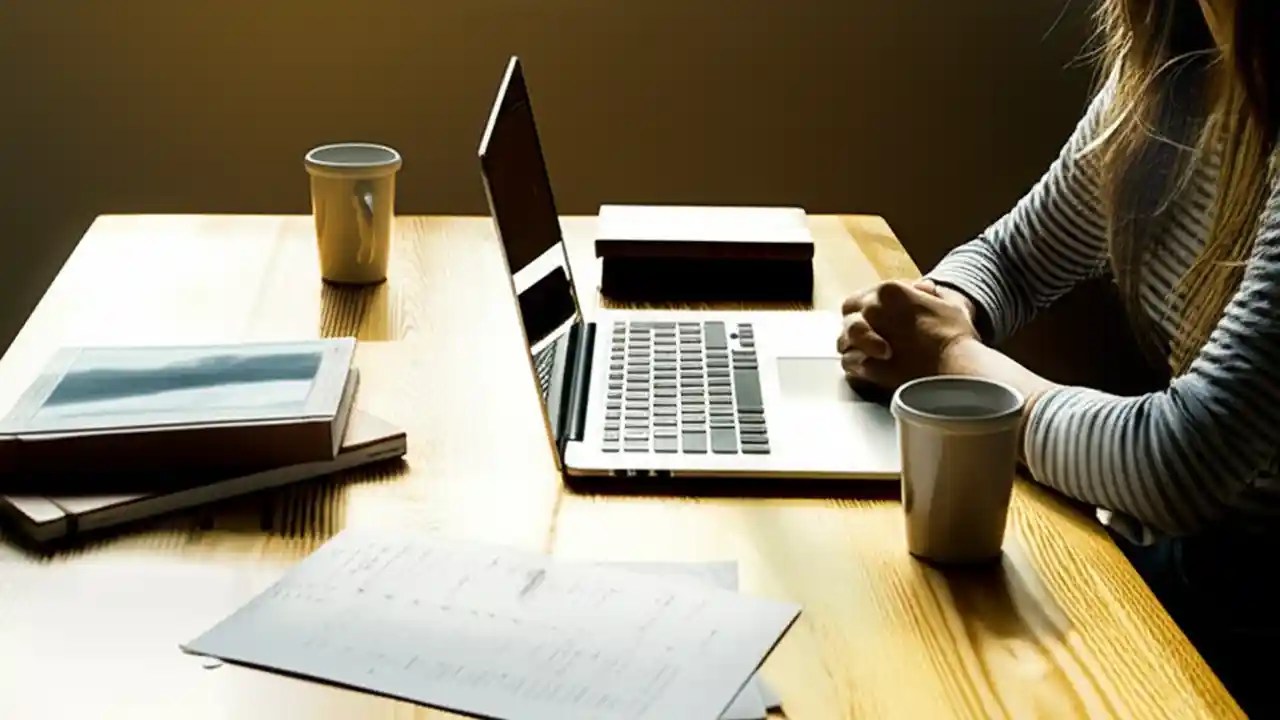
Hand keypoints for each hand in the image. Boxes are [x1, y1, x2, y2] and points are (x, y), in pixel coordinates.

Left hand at [837, 279, 979, 389]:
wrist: (954, 366)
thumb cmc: (955, 335)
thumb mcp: (948, 304)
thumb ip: (930, 294)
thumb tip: (924, 287)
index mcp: (889, 291)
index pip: (865, 296)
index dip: (869, 308)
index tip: (877, 319)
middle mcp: (871, 309)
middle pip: (849, 315)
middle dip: (856, 325)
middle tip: (867, 336)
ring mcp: (865, 336)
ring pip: (844, 339)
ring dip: (853, 346)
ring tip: (867, 354)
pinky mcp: (864, 363)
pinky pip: (848, 362)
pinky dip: (854, 366)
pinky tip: (864, 368)